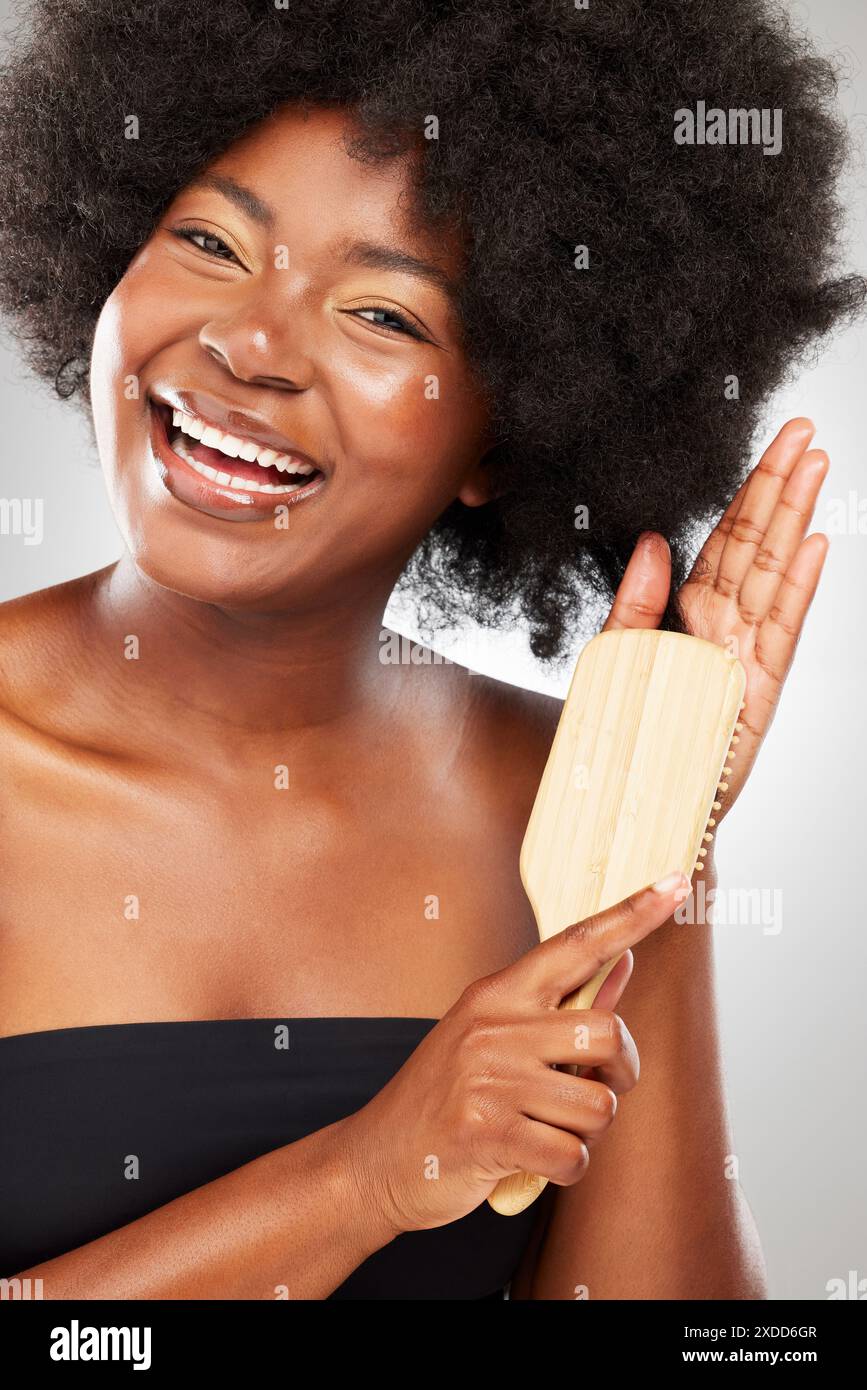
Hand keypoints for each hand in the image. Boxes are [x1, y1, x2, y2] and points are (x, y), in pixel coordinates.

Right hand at [339, 873, 688, 1234]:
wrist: (378, 1160)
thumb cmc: (449, 1097)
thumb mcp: (496, 1039)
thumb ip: (567, 1005)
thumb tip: (627, 962)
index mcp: (498, 993)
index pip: (578, 943)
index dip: (633, 913)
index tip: (677, 880)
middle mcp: (493, 1026)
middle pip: (608, 1036)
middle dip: (619, 1074)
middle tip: (590, 1090)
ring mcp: (488, 1079)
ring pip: (598, 1107)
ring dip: (584, 1132)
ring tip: (540, 1128)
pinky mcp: (487, 1133)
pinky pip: (572, 1157)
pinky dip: (564, 1171)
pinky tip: (529, 1161)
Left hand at [600, 417, 828, 823]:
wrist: (638, 816)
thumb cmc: (626, 742)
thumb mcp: (615, 660)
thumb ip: (635, 603)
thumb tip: (656, 540)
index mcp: (690, 615)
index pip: (725, 540)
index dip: (747, 491)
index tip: (771, 442)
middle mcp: (724, 629)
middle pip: (756, 545)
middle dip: (779, 485)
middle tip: (805, 429)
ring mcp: (746, 658)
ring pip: (773, 576)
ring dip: (794, 519)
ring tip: (815, 467)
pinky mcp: (757, 694)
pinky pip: (780, 632)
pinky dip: (799, 588)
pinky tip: (816, 546)